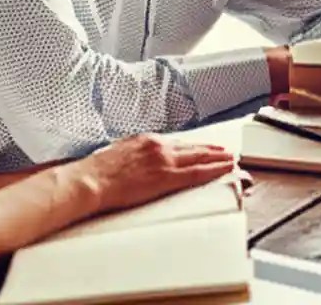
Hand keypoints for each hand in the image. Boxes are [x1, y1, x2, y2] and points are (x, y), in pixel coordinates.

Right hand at [76, 134, 236, 213]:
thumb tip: (136, 161)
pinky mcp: (166, 176)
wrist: (90, 180)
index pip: (175, 143)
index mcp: (145, 140)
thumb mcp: (117, 154)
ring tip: (230, 159)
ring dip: (217, 158)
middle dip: (210, 149)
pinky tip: (224, 169)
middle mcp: (158, 146)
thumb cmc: (96, 172)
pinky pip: (197, 172)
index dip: (192, 146)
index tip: (201, 147)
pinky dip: (214, 169)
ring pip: (199, 157)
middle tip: (225, 151)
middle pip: (191, 147)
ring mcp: (164, 160)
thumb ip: (132, 155)